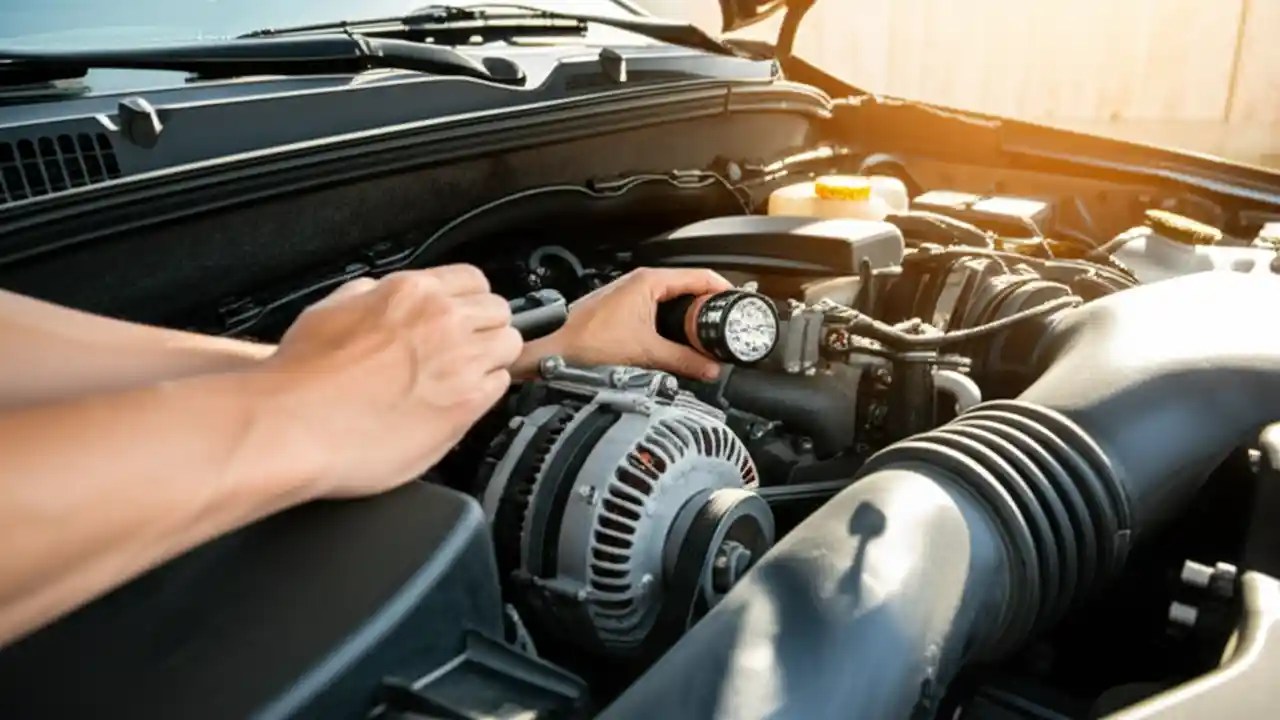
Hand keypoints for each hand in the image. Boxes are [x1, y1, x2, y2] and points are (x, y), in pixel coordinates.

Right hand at [253, 265, 520, 498]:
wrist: (294, 425)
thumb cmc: (301, 378)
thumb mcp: (331, 309)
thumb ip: (369, 295)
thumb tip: (381, 294)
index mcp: (412, 292)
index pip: (473, 280)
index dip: (468, 301)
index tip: (462, 316)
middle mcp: (443, 320)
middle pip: (498, 311)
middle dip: (484, 328)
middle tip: (463, 350)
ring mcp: (460, 362)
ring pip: (509, 346)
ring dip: (492, 359)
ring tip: (462, 377)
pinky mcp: (466, 405)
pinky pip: (499, 387)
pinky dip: (485, 392)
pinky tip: (457, 401)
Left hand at [516, 268, 731, 380]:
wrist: (554, 351)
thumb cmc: (587, 345)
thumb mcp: (646, 353)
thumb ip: (684, 361)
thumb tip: (710, 369)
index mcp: (649, 281)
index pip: (699, 276)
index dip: (722, 290)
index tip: (737, 304)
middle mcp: (639, 281)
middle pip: (687, 285)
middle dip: (707, 304)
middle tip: (724, 323)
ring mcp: (629, 292)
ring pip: (671, 296)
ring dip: (687, 312)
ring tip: (704, 331)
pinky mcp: (622, 306)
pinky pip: (656, 305)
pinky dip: (670, 317)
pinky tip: (675, 335)